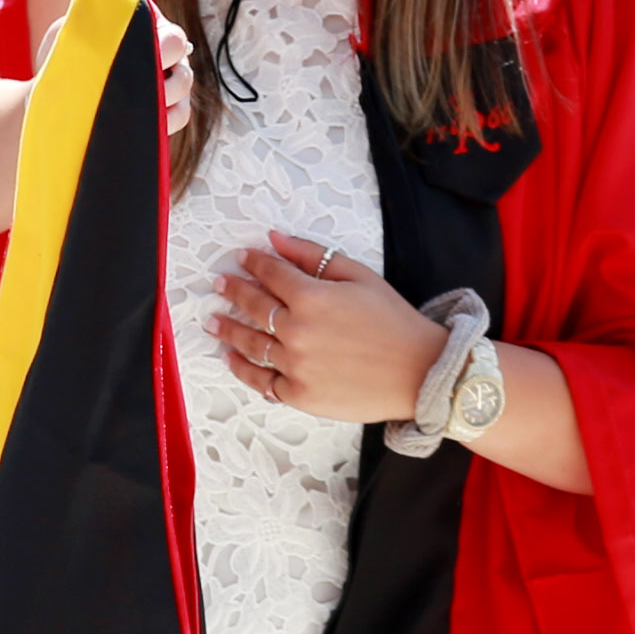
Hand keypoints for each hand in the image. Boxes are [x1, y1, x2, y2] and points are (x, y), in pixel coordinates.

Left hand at [210, 232, 446, 423]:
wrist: (421, 373)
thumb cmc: (394, 320)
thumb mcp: (359, 275)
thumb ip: (312, 256)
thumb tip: (274, 238)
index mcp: (311, 297)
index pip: (270, 274)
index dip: (253, 263)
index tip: (241, 258)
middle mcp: (297, 331)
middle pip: (254, 307)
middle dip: (234, 292)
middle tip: (220, 285)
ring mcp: (296, 366)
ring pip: (251, 344)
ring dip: (228, 329)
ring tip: (213, 321)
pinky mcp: (300, 395)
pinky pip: (262, 382)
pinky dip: (243, 369)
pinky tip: (231, 358)